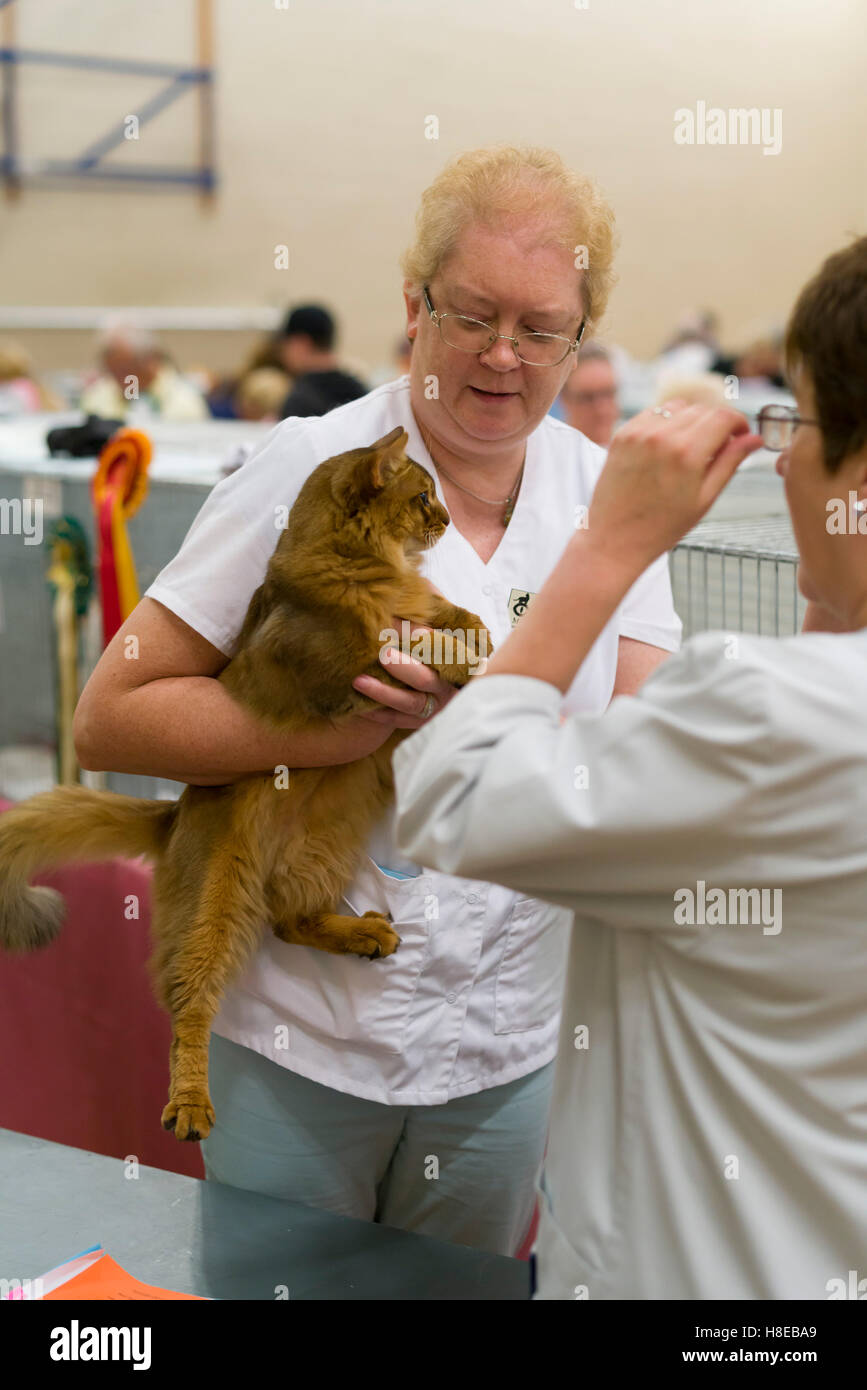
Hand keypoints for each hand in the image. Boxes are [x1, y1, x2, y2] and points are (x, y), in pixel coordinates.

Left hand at [351, 620, 459, 728]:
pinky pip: (395, 720)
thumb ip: (417, 625)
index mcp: (453, 665)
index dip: (427, 642)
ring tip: (358, 681)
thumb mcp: (430, 640)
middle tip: (383, 655)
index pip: (443, 652)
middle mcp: (444, 689)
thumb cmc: (426, 654)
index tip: (412, 632)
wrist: (430, 692)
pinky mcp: (416, 722)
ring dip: (383, 692)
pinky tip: (358, 704)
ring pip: (409, 703)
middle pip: (425, 679)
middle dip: (403, 668)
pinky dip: (376, 713)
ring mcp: (432, 709)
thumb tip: (400, 603)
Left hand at [585, 400, 763, 573]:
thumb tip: (755, 438)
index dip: (739, 423)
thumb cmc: (662, 527)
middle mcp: (662, 436)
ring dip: (692, 419)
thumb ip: (730, 462)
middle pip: (703, 409)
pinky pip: (653, 413)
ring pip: (678, 407)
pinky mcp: (622, 435)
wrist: (614, 540)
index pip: (724, 417)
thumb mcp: (705, 498)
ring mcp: (639, 433)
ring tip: (691, 448)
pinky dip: (667, 422)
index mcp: (687, 454)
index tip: (741, 436)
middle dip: (717, 423)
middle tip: (717, 448)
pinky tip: (668, 446)